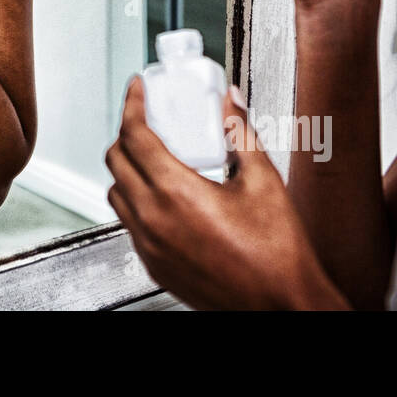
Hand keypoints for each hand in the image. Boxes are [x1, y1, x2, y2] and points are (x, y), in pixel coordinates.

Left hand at [105, 75, 348, 309]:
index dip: (132, 104)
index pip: (134, 135)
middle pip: (116, 160)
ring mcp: (149, 246)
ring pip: (116, 194)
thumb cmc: (276, 255)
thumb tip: (229, 103)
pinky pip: (129, 224)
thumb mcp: (263, 181)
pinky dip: (136, 201)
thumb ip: (240, 134)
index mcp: (175, 192)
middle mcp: (153, 219)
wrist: (281, 306)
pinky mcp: (154, 265)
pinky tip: (164, 197)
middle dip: (127, 133)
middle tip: (147, 120)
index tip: (137, 90)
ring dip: (127, 169)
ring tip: (153, 157)